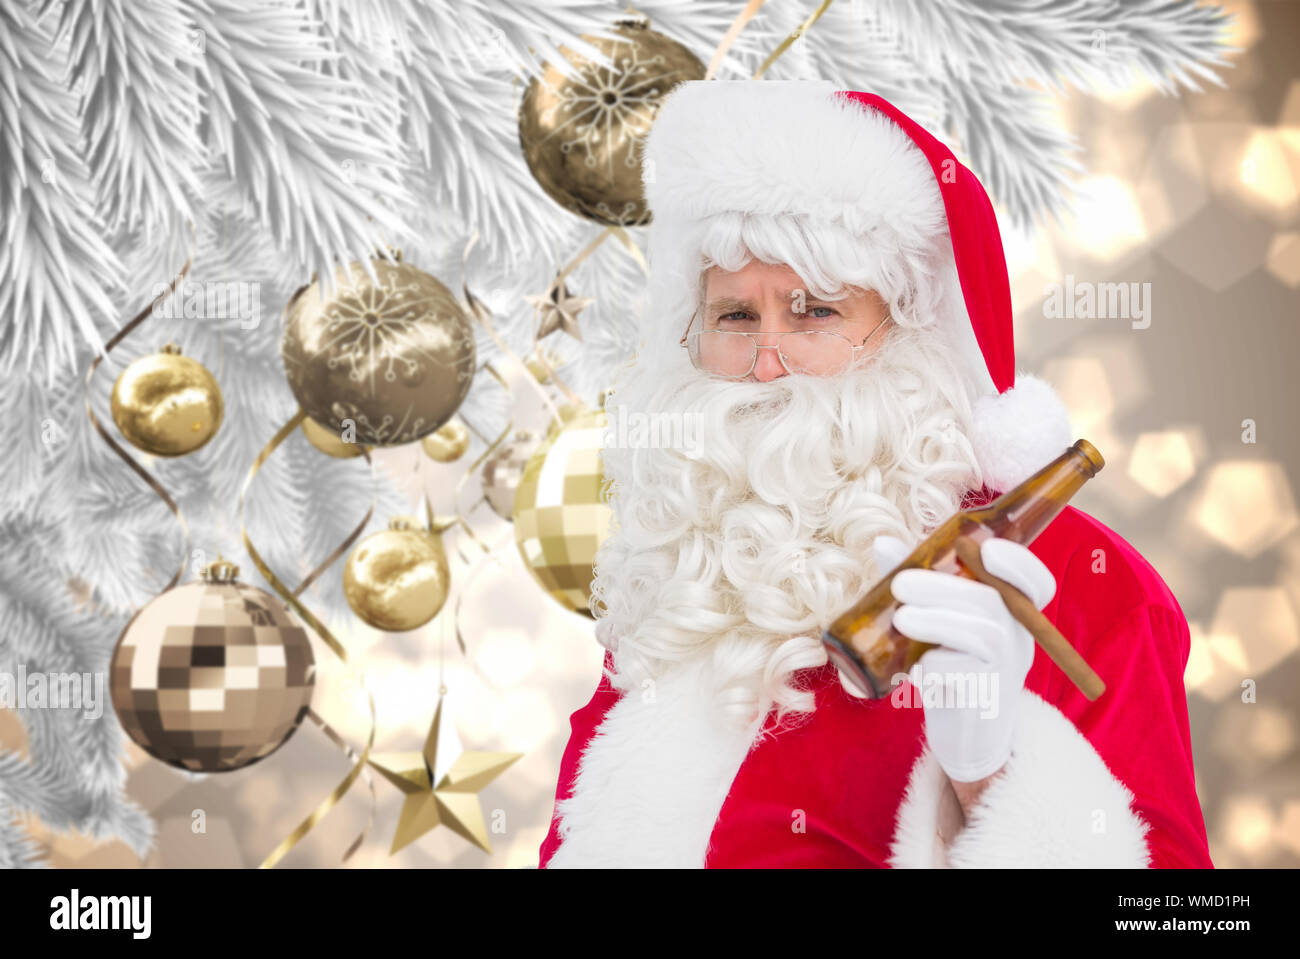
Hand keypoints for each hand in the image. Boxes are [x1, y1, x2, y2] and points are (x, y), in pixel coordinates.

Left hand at [866, 533, 1055, 784]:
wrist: (966, 735)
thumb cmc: (952, 667)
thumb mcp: (938, 621)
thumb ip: (919, 581)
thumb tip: (884, 543)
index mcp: (1013, 614)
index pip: (1036, 582)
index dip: (1020, 563)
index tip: (986, 549)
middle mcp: (1019, 638)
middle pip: (992, 602)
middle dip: (942, 587)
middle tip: (899, 583)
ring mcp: (1007, 668)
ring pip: (980, 633)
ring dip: (934, 621)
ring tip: (900, 619)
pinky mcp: (986, 697)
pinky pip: (959, 672)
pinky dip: (931, 666)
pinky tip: (914, 672)